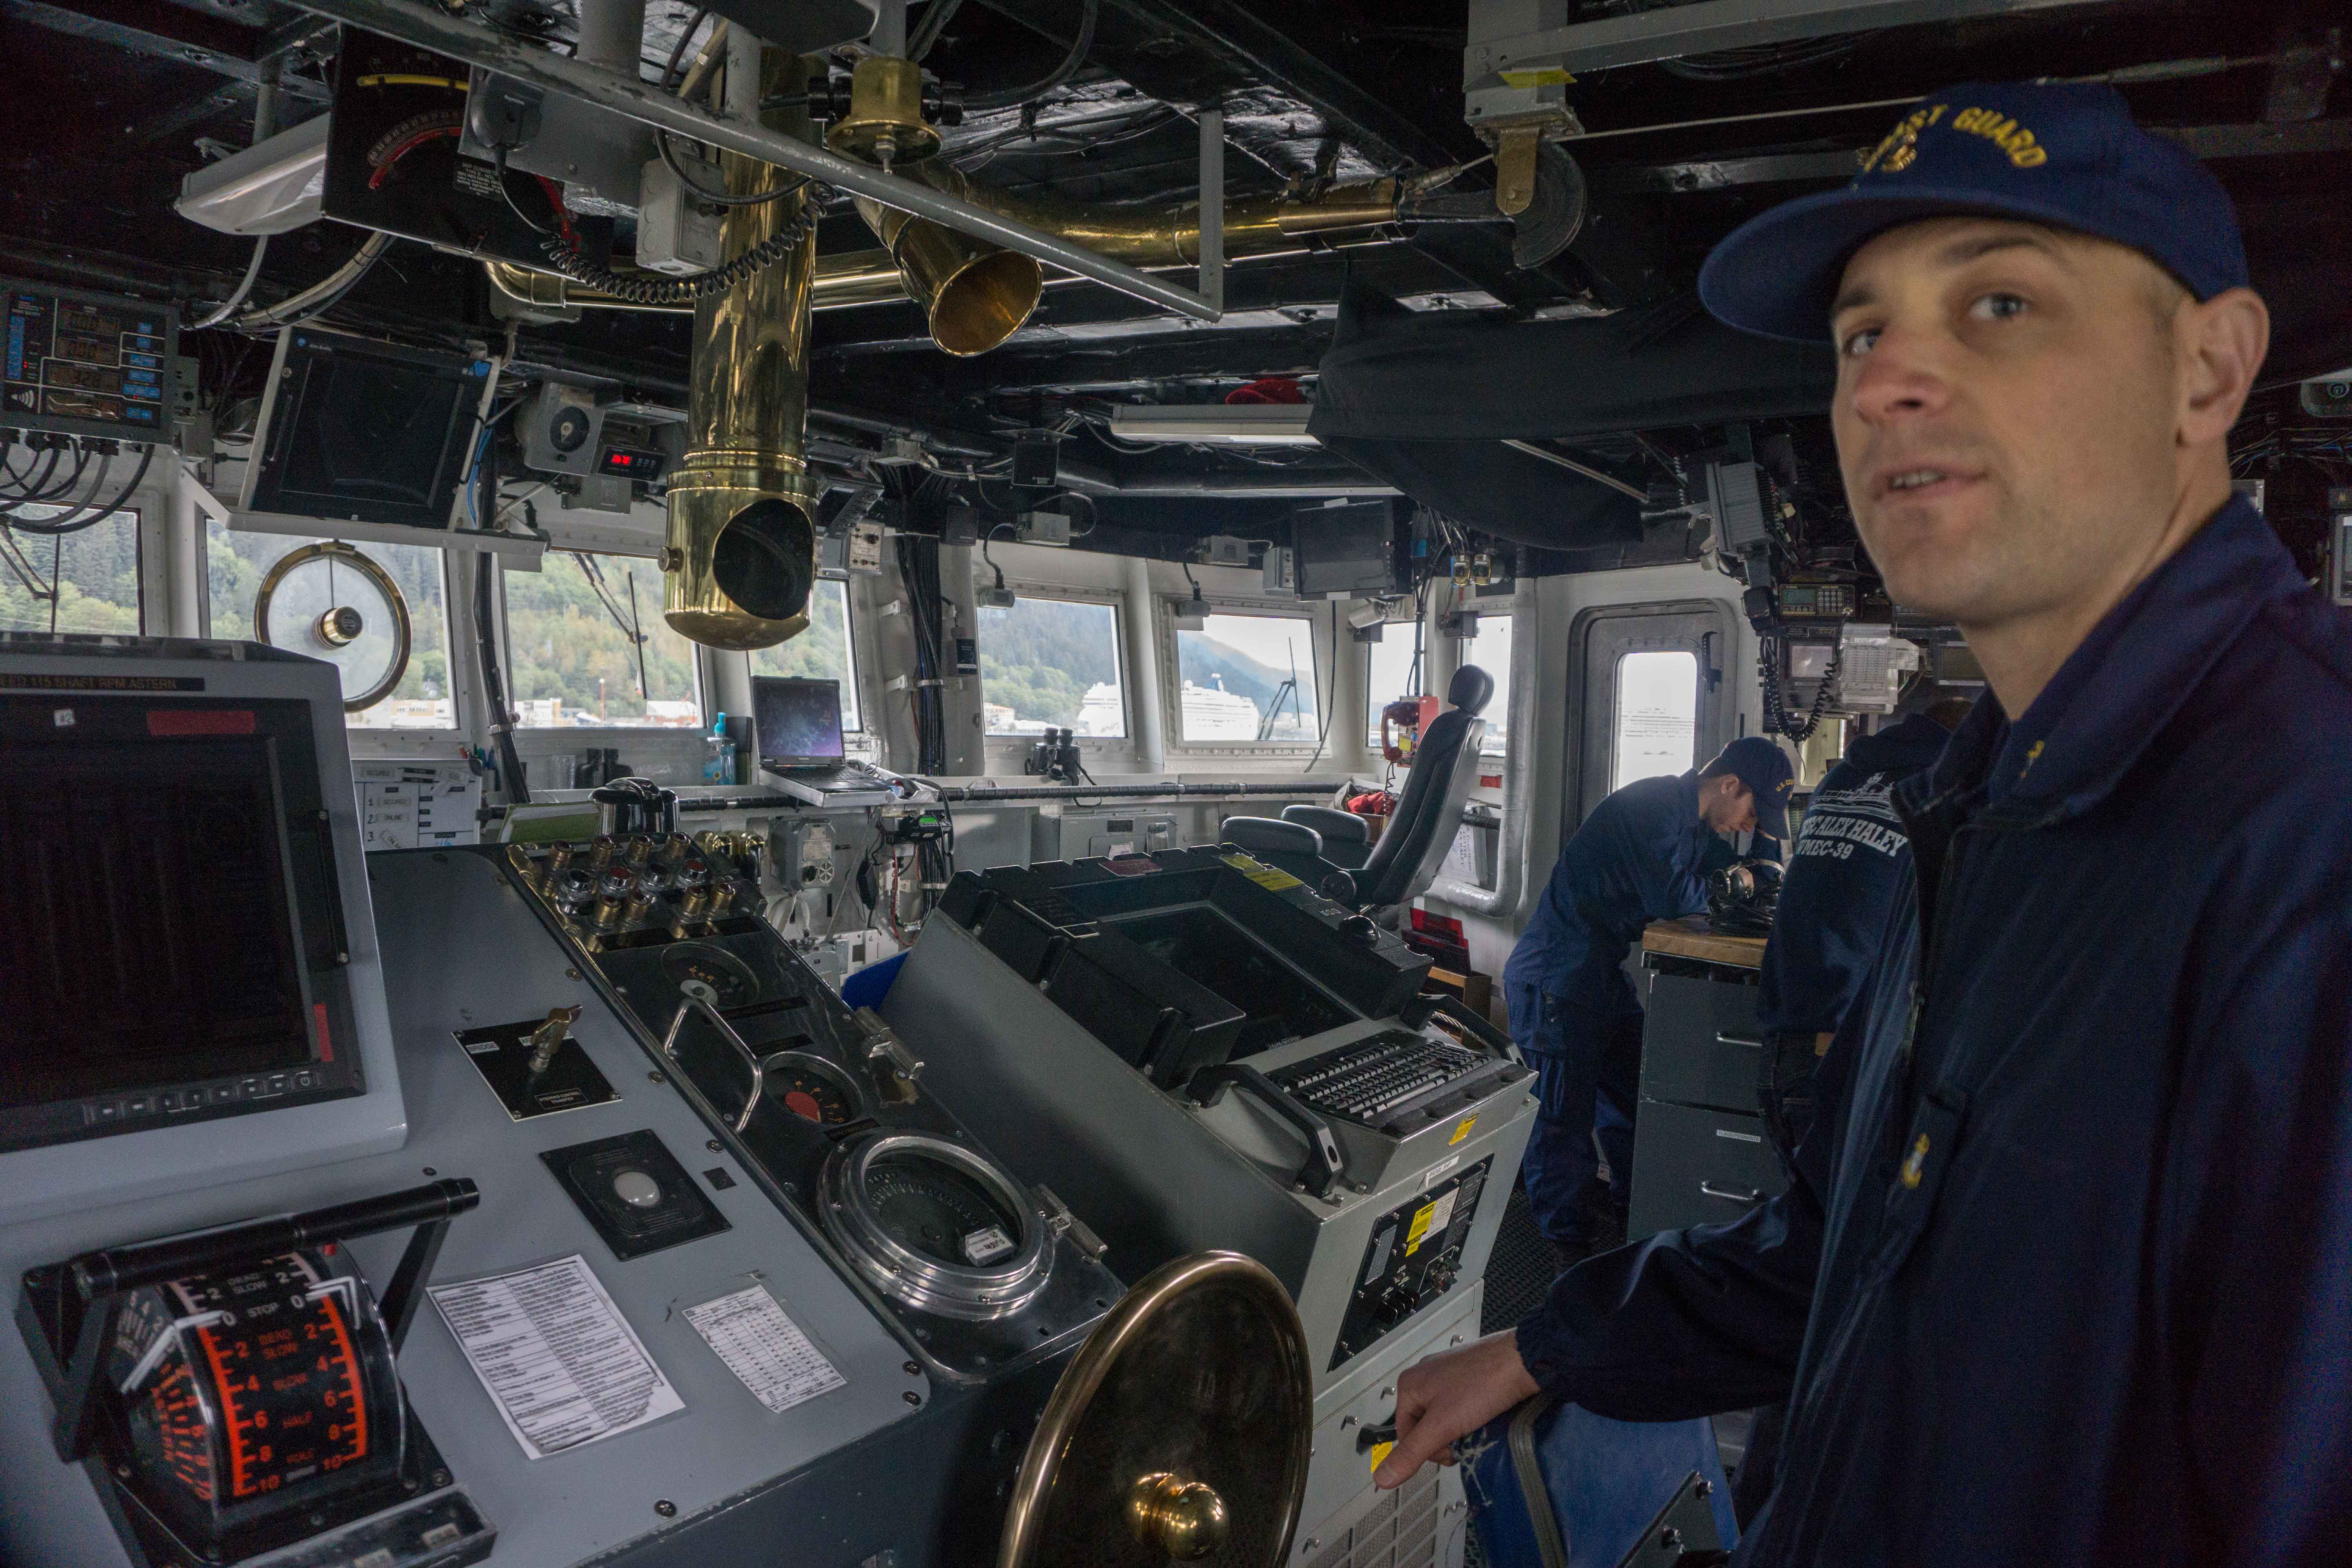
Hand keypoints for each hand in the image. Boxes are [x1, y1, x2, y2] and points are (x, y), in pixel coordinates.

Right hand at [1372, 1329, 1540, 1488]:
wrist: (1524, 1362)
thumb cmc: (1481, 1387)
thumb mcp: (1442, 1426)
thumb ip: (1411, 1453)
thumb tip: (1380, 1479)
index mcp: (1409, 1384)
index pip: (1405, 1434)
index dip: (1426, 1451)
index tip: (1450, 1451)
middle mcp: (1425, 1376)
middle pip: (1425, 1427)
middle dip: (1445, 1440)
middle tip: (1467, 1437)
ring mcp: (1448, 1375)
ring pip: (1446, 1419)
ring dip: (1461, 1431)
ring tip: (1479, 1426)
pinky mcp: (1470, 1377)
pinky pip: (1462, 1407)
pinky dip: (1473, 1418)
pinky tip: (1486, 1417)